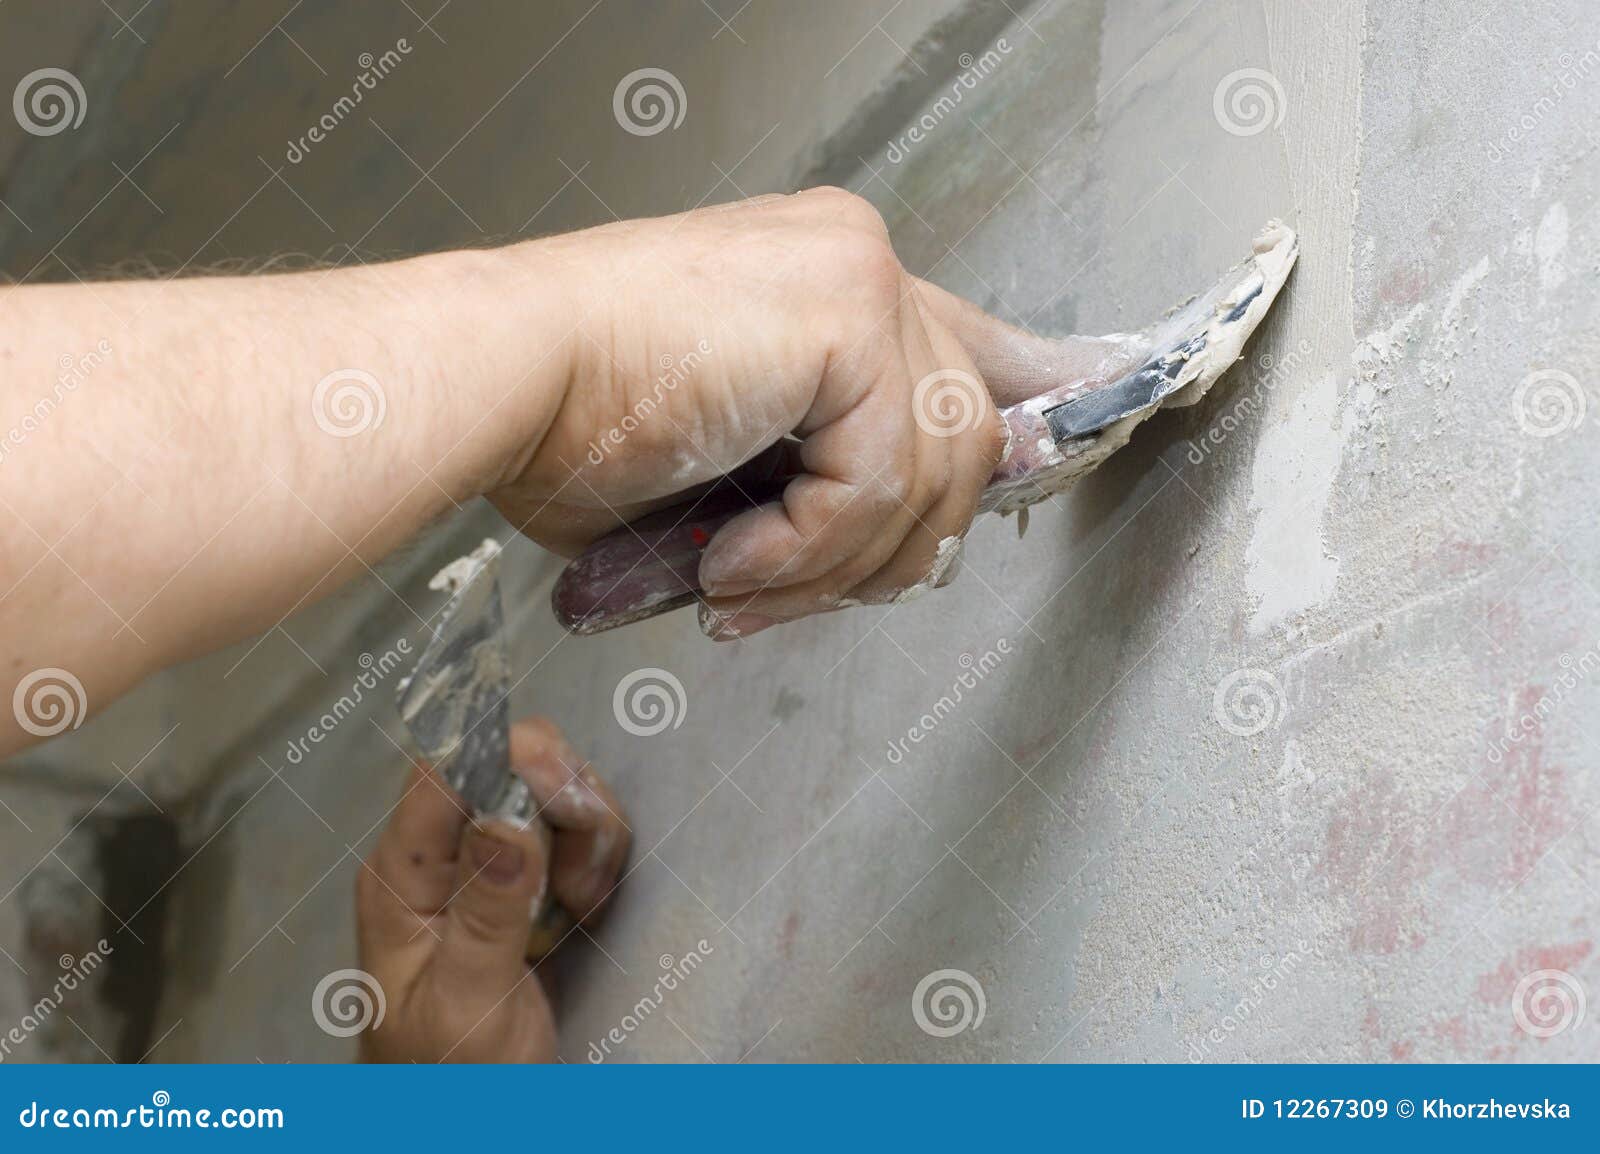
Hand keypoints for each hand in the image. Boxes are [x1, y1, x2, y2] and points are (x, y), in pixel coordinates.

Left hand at [356, 717, 629, 1062]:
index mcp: (402, 876)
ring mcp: (486, 865)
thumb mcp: (469, 1003)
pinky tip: (589, 904)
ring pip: (551, 792)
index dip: (508, 758)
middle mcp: (440, 856)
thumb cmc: (454, 1079)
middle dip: (564, 801)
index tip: (564, 792)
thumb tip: (503, 815)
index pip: (444, 770)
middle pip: (510, 767)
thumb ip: (487, 912)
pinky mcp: (527, 881)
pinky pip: (574, 830)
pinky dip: (597, 855)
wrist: (471, 1128)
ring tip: (585, 903)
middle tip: (581, 878)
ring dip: (589, 833)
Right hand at [491, 187, 1031, 638]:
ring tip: (742, 590)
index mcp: (831, 280)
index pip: (971, 349)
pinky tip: (727, 560)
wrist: (497, 388)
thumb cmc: (572, 424)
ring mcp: (859, 276)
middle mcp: (858, 261)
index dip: (1021, 407)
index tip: (1058, 444)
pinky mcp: (846, 314)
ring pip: (934, 470)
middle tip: (793, 600)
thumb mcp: (732, 465)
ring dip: (837, 568)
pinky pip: (880, 480)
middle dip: (889, 551)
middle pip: (964, 436)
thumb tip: (902, 545)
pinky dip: (806, 549)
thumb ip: (825, 479)